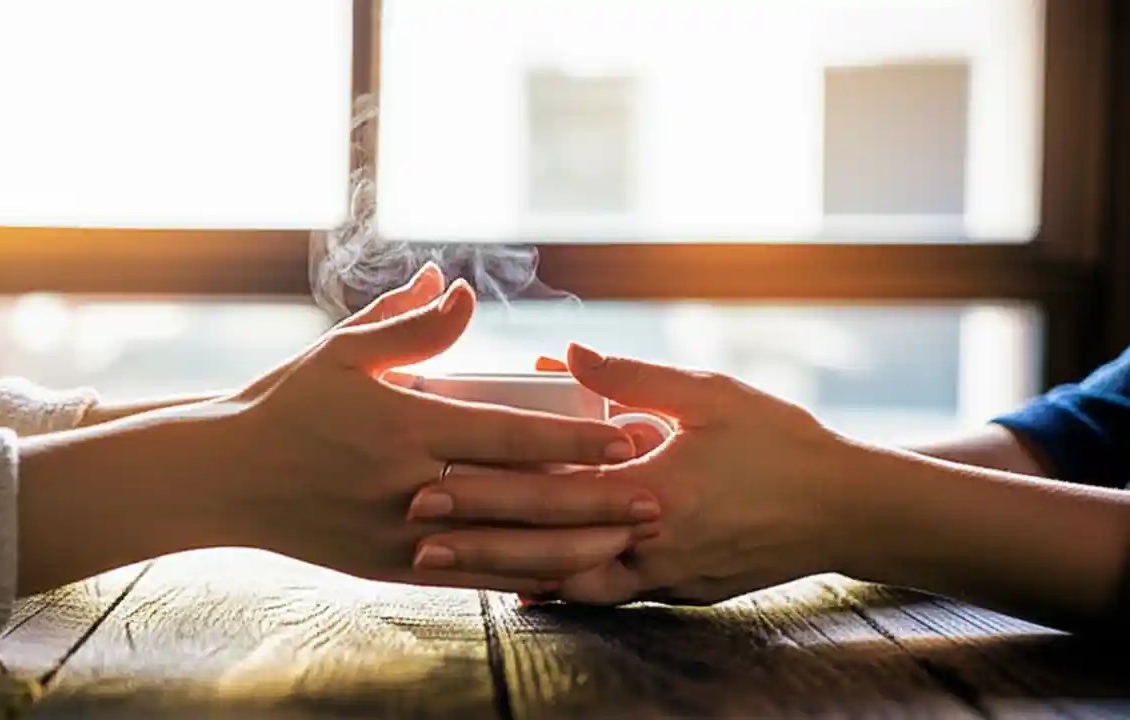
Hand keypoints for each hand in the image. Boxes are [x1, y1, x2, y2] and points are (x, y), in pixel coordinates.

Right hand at [17, 272, 653, 596]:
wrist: (225, 479)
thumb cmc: (286, 406)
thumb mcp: (342, 352)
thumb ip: (408, 325)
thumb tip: (459, 289)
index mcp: (404, 425)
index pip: (508, 435)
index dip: (575, 437)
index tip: (629, 435)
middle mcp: (409, 484)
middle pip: (522, 497)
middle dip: (596, 498)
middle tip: (657, 495)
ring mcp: (401, 532)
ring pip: (504, 547)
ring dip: (573, 545)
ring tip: (628, 541)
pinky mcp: (389, 565)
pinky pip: (465, 575)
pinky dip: (517, 575)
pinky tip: (560, 573)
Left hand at [413, 343, 853, 604]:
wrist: (846, 508)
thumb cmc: (780, 442)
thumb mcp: (708, 394)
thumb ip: (630, 377)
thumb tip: (560, 353)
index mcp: (654, 487)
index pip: (550, 492)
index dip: (486, 493)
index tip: (429, 489)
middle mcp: (651, 541)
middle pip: (546, 548)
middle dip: (477, 547)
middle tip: (417, 544)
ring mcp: (664, 575)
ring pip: (571, 582)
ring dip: (510, 575)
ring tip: (458, 573)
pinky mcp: (678, 590)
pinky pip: (608, 594)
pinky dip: (564, 591)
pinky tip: (528, 588)